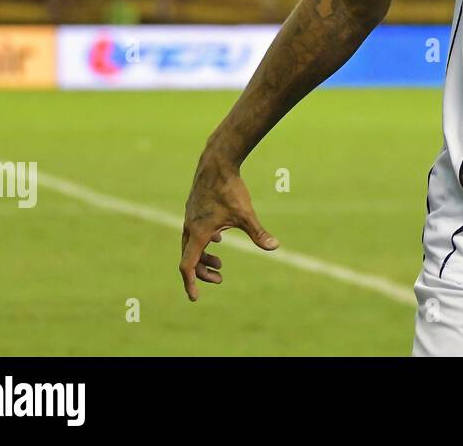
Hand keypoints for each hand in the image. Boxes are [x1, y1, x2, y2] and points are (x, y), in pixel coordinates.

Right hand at [179, 152, 278, 300]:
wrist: (217, 164)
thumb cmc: (230, 189)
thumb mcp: (246, 214)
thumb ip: (258, 233)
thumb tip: (275, 247)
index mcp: (198, 233)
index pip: (188, 266)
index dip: (191, 283)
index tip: (195, 297)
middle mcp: (190, 227)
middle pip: (189, 258)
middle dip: (202, 272)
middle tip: (220, 278)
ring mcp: (190, 218)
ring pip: (191, 245)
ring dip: (203, 257)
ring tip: (220, 261)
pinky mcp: (193, 209)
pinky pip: (194, 232)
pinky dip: (204, 242)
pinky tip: (219, 238)